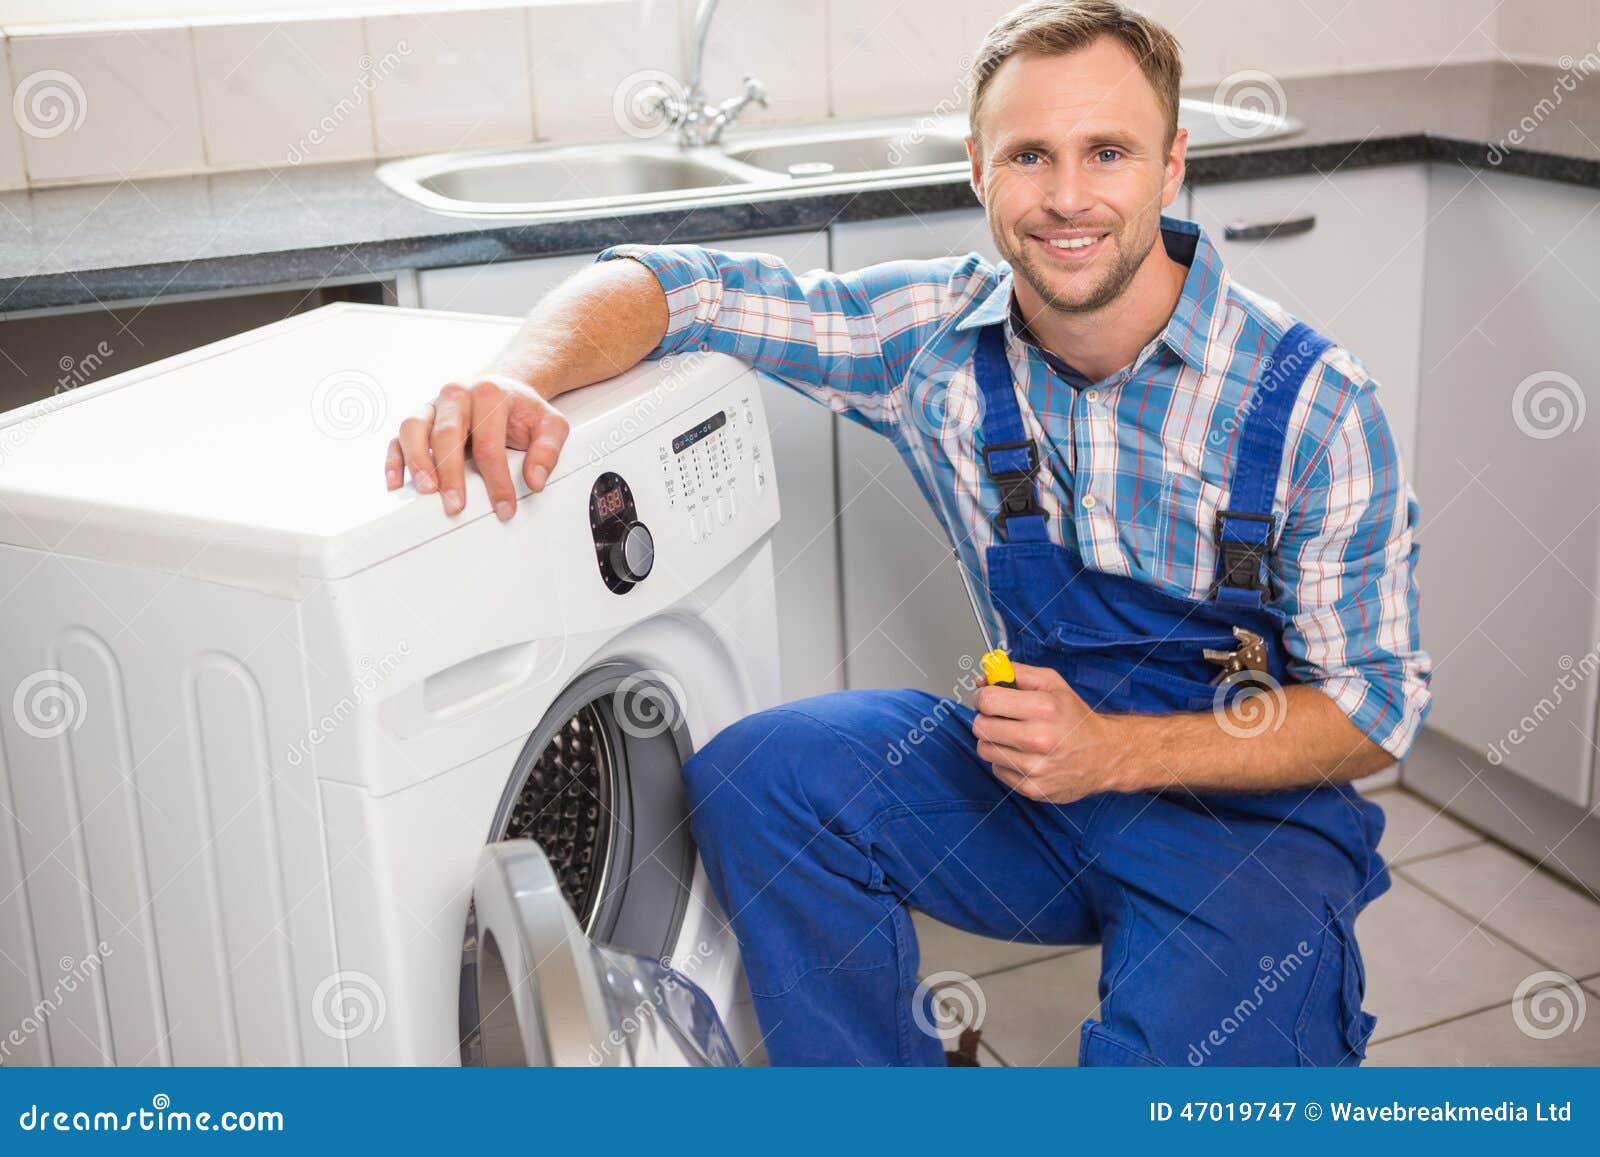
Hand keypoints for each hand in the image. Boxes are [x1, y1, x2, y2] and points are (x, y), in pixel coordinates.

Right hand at [385, 372, 569, 520]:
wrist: (503, 387)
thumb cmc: (522, 410)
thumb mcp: (549, 424)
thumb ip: (548, 450)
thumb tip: (535, 480)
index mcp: (489, 394)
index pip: (490, 443)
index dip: (497, 480)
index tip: (504, 507)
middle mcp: (456, 395)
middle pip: (447, 434)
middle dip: (450, 473)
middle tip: (455, 504)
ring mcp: (433, 405)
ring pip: (413, 428)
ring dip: (417, 461)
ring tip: (426, 490)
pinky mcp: (419, 418)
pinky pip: (398, 436)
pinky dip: (394, 458)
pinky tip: (396, 482)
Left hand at [972, 662, 1128, 803]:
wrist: (1104, 756)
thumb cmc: (1076, 719)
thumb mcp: (1053, 684)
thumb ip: (1017, 674)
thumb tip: (983, 677)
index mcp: (1045, 708)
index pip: (988, 701)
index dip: (984, 696)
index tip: (990, 698)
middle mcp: (1040, 739)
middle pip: (981, 726)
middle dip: (987, 719)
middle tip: (1002, 718)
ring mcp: (1035, 767)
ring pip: (984, 749)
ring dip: (994, 741)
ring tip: (1015, 737)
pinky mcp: (1031, 788)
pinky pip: (996, 770)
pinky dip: (1005, 762)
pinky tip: (1024, 756)